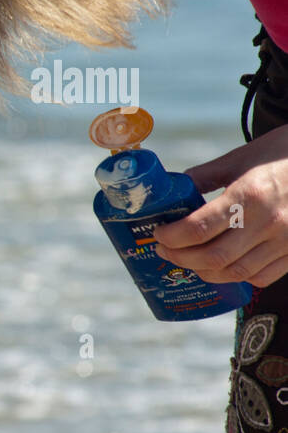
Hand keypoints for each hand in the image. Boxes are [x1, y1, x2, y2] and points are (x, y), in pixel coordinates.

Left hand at [152, 124, 287, 286]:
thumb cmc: (280, 155)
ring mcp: (285, 240)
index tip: (158, 234)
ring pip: (235, 272)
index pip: (198, 229)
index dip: (171, 237)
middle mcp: (268, 222)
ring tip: (189, 261)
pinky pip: (262, 277)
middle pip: (213, 257)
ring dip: (205, 272)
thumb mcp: (239, 159)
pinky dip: (236, 277)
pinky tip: (223, 266)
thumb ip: (204, 177)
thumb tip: (172, 190)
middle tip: (165, 250)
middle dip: (180, 258)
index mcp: (248, 196)